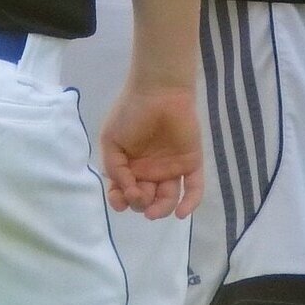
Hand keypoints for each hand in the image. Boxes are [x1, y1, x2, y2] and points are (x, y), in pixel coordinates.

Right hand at [100, 86, 202, 219]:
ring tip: (153, 209)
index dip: (120, 201)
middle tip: (139, 194)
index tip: (120, 200)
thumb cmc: (131, 112)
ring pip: (167, 199)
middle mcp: (150, 170)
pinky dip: (190, 203)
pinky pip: (194, 188)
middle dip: (140, 204)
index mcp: (130, 165)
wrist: (159, 91)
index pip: (124, 192)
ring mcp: (171, 168)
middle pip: (145, 200)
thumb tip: (126, 191)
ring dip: (161, 209)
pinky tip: (181, 213)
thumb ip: (114, 168)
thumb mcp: (111, 140)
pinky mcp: (191, 163)